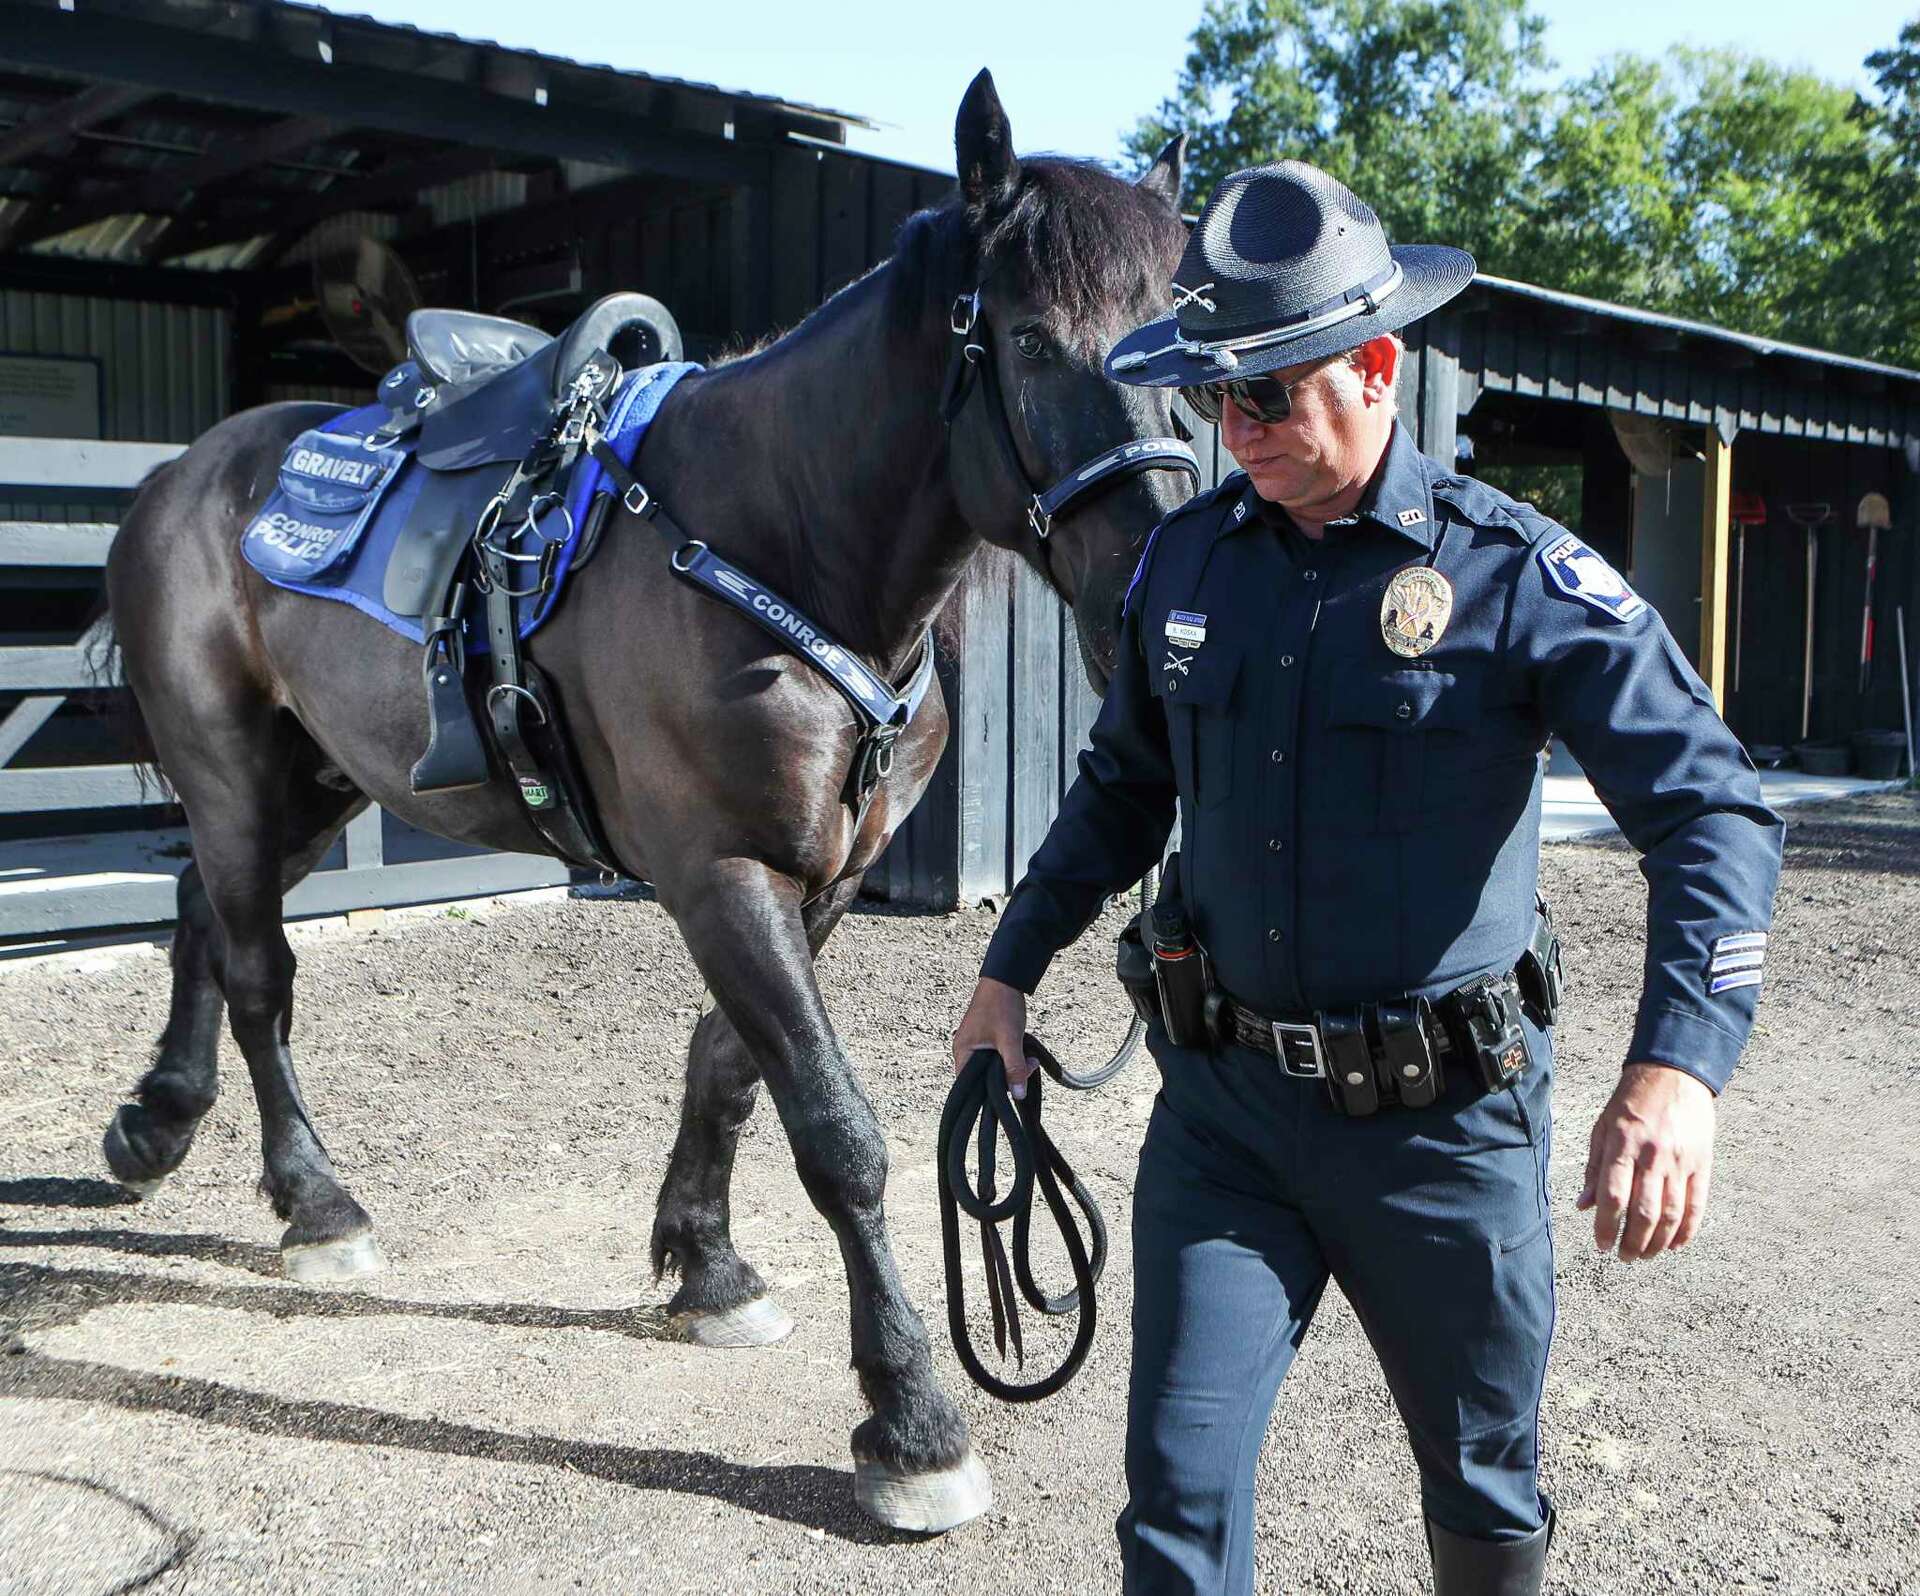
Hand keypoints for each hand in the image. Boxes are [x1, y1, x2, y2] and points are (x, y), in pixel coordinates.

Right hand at [951, 977, 1035, 1098]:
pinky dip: (1010, 1057)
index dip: (991, 1090)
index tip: (1012, 1086)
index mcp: (963, 1051)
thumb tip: (1018, 1094)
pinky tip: (1022, 1052)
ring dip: (1012, 1066)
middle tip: (1026, 1066)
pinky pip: (996, 1057)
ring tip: (1028, 1058)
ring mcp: (975, 1044)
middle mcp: (965, 1050)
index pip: (971, 1086)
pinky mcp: (985, 1039)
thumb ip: (1014, 1068)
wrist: (1005, 980)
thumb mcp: (1009, 1040)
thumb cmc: (1000, 1005)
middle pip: (984, 1078)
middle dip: (1007, 1076)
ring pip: (994, 1067)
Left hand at [1578, 1062, 1716, 1259]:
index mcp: (1622, 1146)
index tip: (1601, 1246)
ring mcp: (1680, 1162)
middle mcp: (1652, 1157)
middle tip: (1624, 1257)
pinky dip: (1687, 1230)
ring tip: (1645, 1255)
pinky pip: (1696, 1205)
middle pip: (1645, 1212)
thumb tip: (1583, 1206)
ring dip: (1658, 1242)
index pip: (1613, 1197)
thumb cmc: (1630, 1104)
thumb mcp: (1602, 1129)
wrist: (1672, 1076)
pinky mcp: (1701, 1164)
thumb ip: (1595, 1169)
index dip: (1607, 1227)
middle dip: (1633, 1242)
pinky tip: (1676, 1245)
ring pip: (1672, 1214)